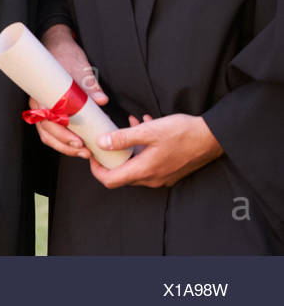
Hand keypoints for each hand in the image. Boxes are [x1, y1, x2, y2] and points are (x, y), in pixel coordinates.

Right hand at [30, 22, 107, 160]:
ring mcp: (43, 108)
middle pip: (47, 131)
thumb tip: (102, 100)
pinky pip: (53, 130)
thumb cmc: (65, 56)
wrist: (58, 46)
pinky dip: (64, 141)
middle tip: (84, 150)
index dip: (62, 134)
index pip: (48, 120)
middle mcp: (38, 103)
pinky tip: (78, 145)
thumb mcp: (78, 68)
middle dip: (66, 145)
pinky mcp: (51, 110)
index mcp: (41, 94)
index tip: (77, 141)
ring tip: (84, 152)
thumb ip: (89, 85)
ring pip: (48, 134)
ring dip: (64, 146)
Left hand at [89, 113, 222, 188]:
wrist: (213, 137)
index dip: (97, 170)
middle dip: (112, 156)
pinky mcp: (171, 170)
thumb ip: (123, 138)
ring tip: (129, 125)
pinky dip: (143, 148)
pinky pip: (149, 162)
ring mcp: (163, 176)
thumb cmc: (182, 133)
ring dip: (129, 148)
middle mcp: (153, 178)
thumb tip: (101, 143)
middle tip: (107, 139)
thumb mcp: (149, 131)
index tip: (92, 156)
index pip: (111, 180)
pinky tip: (146, 125)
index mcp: (145, 170)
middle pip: (122, 174)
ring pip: (136, 165)